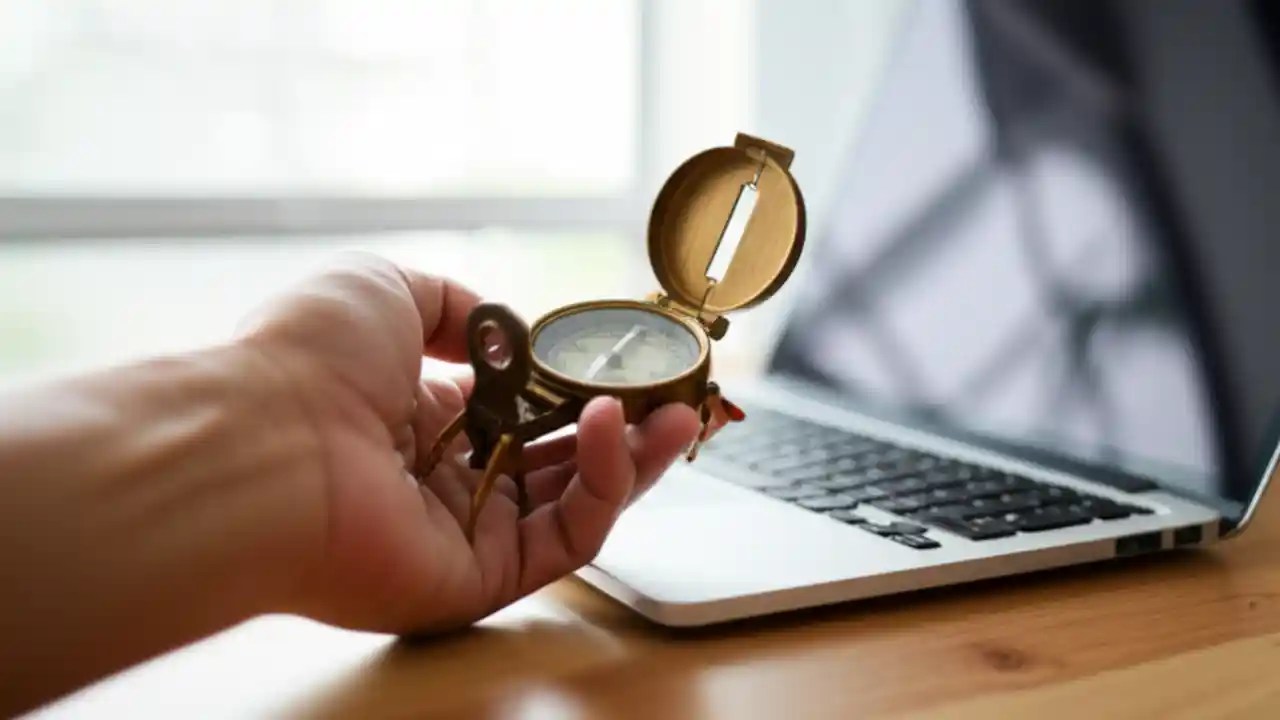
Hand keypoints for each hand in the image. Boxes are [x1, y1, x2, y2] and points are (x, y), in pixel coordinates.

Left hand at [238, 254, 704, 633]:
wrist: (260, 442)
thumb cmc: (306, 360)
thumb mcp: (387, 289)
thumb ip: (456, 306)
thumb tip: (499, 328)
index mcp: (421, 417)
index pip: (524, 411)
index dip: (583, 390)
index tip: (634, 365)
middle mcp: (446, 480)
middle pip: (562, 462)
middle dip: (627, 428)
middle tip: (680, 396)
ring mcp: (464, 534)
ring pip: (576, 505)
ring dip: (635, 459)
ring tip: (679, 414)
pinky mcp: (478, 580)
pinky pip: (564, 539)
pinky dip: (604, 487)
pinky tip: (616, 430)